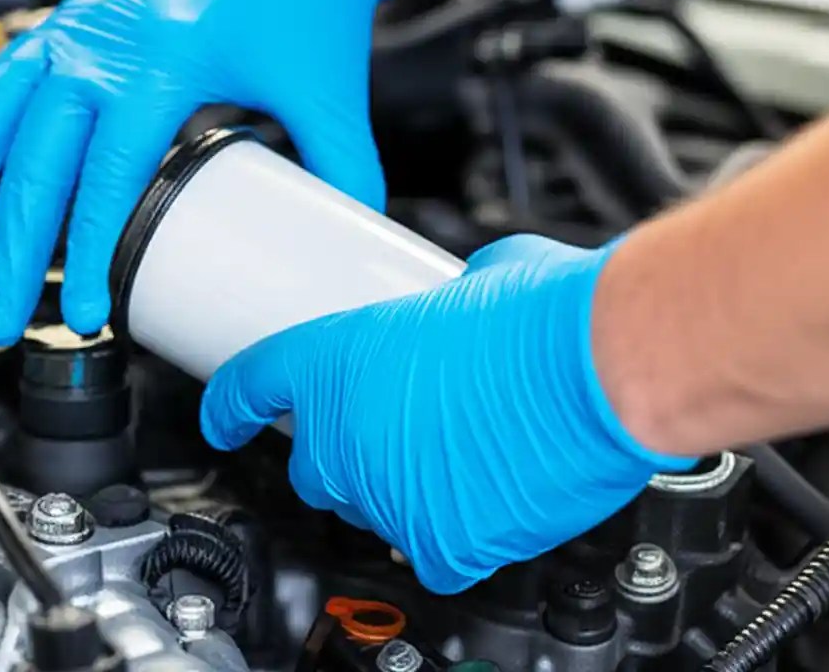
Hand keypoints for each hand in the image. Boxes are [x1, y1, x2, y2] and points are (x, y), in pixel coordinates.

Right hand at [0, 0, 415, 343]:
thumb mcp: (326, 90)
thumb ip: (339, 169)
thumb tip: (345, 238)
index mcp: (163, 60)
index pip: (110, 176)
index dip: (89, 252)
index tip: (83, 314)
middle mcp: (104, 41)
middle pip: (40, 161)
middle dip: (14, 249)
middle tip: (2, 317)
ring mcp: (79, 27)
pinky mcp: (72, 21)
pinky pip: (1, 69)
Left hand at [199, 235, 694, 592]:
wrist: (603, 367)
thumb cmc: (546, 316)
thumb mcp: (479, 275)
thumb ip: (446, 293)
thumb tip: (467, 290)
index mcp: (336, 360)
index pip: (252, 386)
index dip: (231, 405)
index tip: (226, 418)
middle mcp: (345, 435)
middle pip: (316, 466)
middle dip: (348, 452)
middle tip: (406, 426)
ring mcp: (387, 496)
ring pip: (373, 510)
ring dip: (405, 489)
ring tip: (468, 452)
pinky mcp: (441, 543)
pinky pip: (429, 554)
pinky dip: (453, 535)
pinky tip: (484, 502)